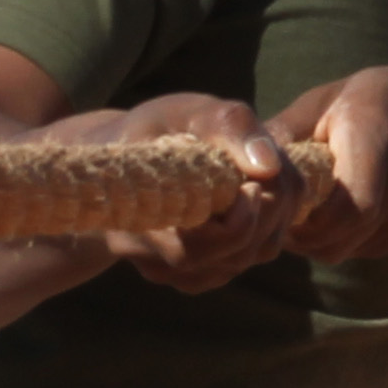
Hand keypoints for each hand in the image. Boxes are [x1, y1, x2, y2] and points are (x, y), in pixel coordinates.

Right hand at [55, 90, 302, 291]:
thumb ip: (227, 126)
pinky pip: (237, 264)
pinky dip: (259, 232)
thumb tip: (270, 166)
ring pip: (244, 261)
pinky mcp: (187, 276)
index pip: (216, 242)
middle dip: (272, 209)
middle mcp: (153, 259)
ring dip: (270, 220)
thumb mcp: (184, 111)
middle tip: (274, 168)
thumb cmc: (151, 130)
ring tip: (263, 178)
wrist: (113, 162)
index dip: (250, 209)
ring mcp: (170, 273)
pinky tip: (252, 201)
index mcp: (145, 221)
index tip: (254, 171)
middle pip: (238, 254)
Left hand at [264, 56, 387, 262]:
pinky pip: (371, 249)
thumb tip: (236, 163)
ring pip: (353, 249)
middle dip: (304, 235)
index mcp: (378, 130)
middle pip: (343, 236)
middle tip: (283, 216)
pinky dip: (348, 239)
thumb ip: (288, 131)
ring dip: (323, 239)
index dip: (301, 218)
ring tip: (311, 211)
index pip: (341, 207)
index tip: (277, 204)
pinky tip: (343, 213)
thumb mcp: (336, 97)